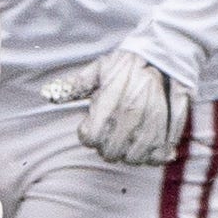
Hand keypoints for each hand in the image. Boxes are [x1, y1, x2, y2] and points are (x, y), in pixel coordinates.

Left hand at [44, 47, 191, 165]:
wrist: (164, 58)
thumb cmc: (127, 64)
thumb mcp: (98, 69)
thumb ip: (75, 85)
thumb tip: (48, 94)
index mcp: (110, 102)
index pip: (91, 138)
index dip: (86, 136)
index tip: (89, 128)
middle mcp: (131, 117)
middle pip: (111, 153)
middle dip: (104, 147)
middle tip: (107, 135)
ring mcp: (153, 127)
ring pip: (134, 159)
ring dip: (126, 153)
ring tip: (125, 140)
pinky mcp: (170, 132)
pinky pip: (158, 158)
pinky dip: (149, 157)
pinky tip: (143, 145)